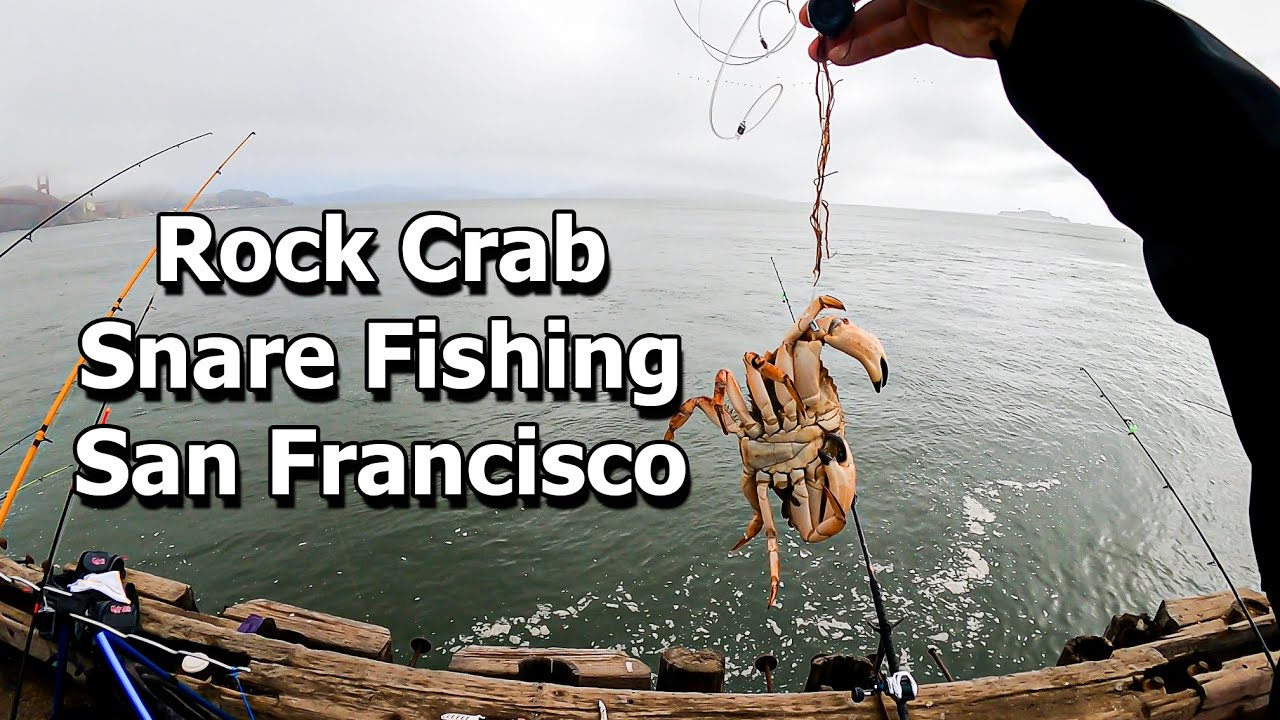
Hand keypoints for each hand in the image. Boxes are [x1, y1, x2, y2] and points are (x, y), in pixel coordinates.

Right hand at [799, 0, 1024, 65]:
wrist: (1012, 10)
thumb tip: (833, 0)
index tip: (815, 2)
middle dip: (836, 8)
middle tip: (812, 22)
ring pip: (873, 15)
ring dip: (845, 32)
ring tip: (820, 50)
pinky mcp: (929, 26)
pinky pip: (888, 36)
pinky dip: (864, 47)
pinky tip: (841, 55)